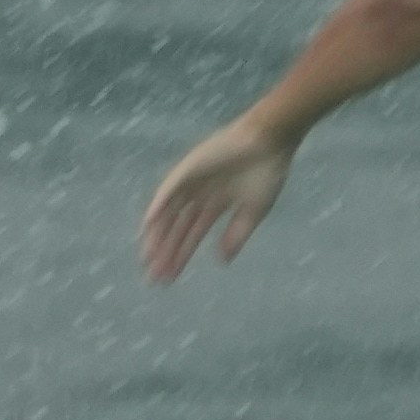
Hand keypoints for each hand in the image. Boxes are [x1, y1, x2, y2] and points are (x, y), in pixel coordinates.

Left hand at [140, 115, 296, 282]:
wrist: (270, 140)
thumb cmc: (267, 172)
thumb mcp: (254, 211)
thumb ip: (237, 235)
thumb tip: (222, 261)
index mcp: (215, 204)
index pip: (192, 234)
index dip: (180, 256)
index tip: (169, 278)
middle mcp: (199, 194)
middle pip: (177, 227)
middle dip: (166, 252)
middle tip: (153, 277)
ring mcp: (192, 181)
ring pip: (169, 213)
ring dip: (158, 235)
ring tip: (148, 259)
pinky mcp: (189, 168)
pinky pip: (169, 189)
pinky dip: (158, 207)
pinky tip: (148, 226)